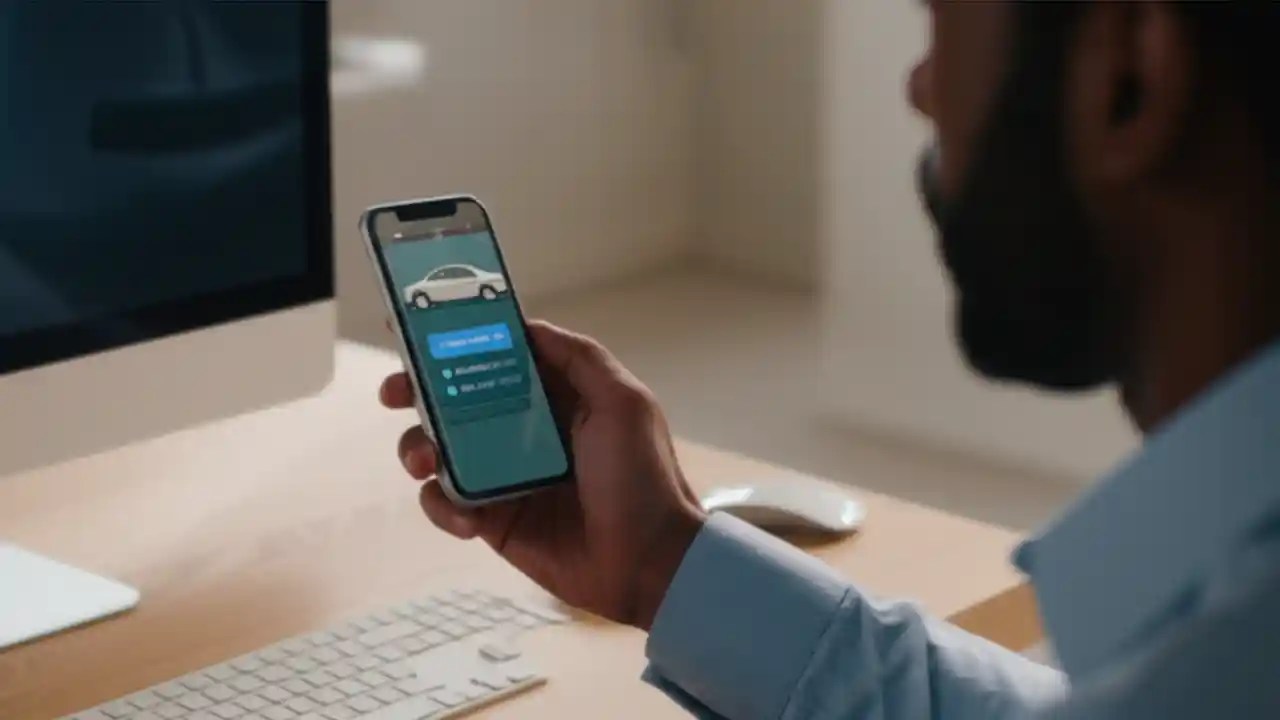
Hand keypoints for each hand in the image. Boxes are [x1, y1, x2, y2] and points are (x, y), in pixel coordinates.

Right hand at [379, 320, 705, 629]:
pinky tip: (465, 517)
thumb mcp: (623, 402)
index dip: (457, 342)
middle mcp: (524, 430)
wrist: (648, 562)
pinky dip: (441, 505)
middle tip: (395, 393)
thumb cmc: (642, 477)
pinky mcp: (493, 520)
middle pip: (454, 399)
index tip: (415, 329)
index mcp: (556, 396)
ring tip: (422, 459)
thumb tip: (526, 326)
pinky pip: (446, 503)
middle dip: (417, 391)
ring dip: (417, 447)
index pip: (497, 358)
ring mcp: (504, 475)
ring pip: (439, 449)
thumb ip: (578, 357)